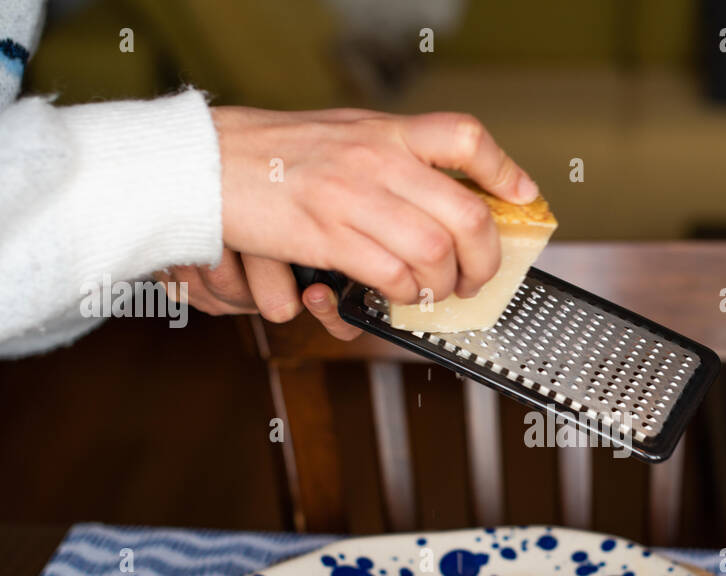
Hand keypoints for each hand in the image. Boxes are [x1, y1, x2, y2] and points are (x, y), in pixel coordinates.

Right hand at [189, 106, 536, 337]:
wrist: (202, 162)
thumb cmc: (272, 154)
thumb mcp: (345, 135)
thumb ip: (393, 155)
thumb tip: (443, 186)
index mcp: (384, 131)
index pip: (464, 137)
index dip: (504, 170)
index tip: (523, 196)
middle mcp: (376, 159)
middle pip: (467, 213)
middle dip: (485, 258)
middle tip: (477, 276)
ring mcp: (352, 197)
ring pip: (435, 251)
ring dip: (444, 283)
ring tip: (436, 291)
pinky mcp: (326, 235)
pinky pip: (390, 273)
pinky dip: (404, 293)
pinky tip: (396, 293)